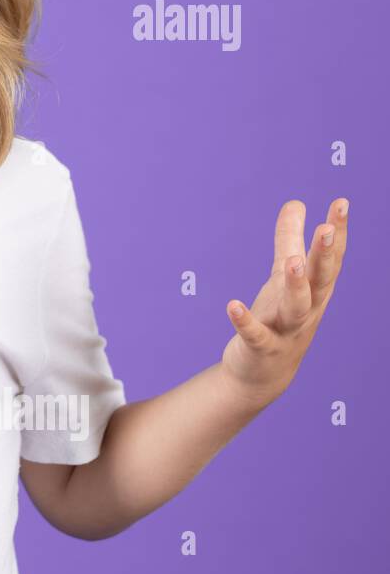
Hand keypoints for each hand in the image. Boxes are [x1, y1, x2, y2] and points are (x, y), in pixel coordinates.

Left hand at [221, 198, 348, 407]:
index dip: (337, 232)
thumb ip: (289, 239)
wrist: (265, 372)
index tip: (341, 202)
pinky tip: (232, 305)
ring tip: (291, 262)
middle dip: (324, 255)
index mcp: (315, 289)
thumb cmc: (279, 316)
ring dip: (295, 285)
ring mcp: (286, 329)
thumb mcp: (283, 275)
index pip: (330, 258)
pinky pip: (254, 334)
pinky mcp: (261, 346)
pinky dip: (244, 320)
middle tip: (326, 226)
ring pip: (296, 307)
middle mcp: (308, 308)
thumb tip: (295, 202)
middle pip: (321, 280)